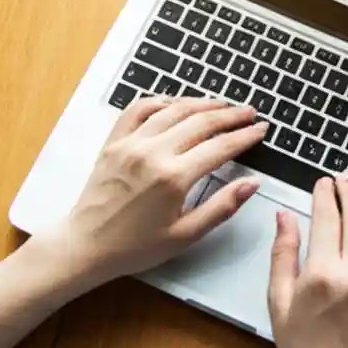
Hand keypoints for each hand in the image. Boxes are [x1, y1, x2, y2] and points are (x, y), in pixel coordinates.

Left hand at [31, 95, 267, 288]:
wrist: (86, 246)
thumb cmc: (135, 247)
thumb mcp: (186, 235)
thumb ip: (222, 206)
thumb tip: (252, 183)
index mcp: (173, 178)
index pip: (220, 147)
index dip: (245, 136)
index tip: (260, 129)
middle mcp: (152, 153)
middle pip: (201, 121)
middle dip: (230, 114)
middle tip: (248, 112)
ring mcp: (131, 143)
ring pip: (173, 109)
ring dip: (201, 103)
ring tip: (221, 104)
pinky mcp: (114, 142)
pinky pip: (139, 109)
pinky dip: (161, 101)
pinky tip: (176, 103)